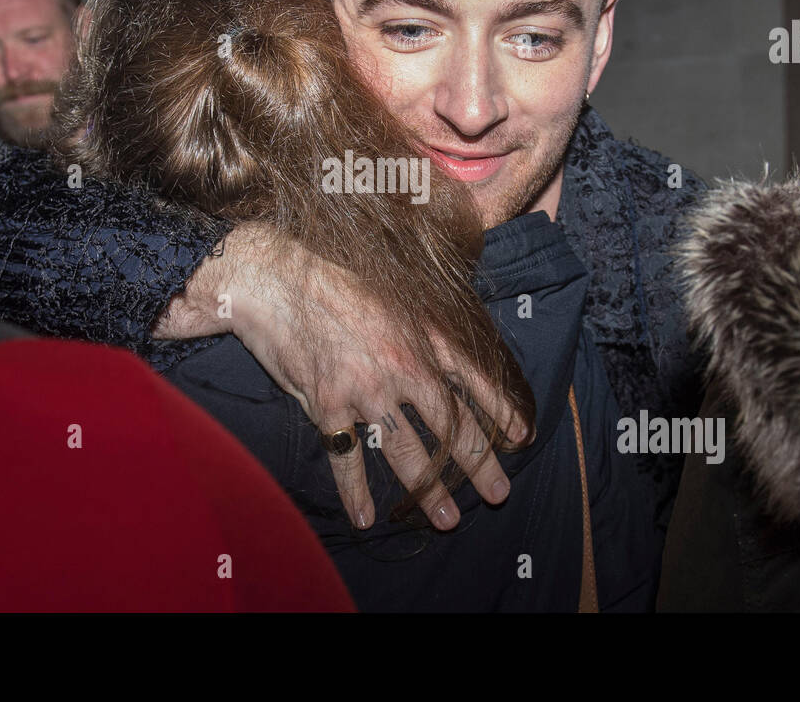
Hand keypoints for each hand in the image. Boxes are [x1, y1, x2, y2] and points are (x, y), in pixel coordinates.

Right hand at [153, 223, 525, 529]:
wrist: (277, 280)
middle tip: (498, 494)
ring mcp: (367, 389)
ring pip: (407, 452)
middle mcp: (404, 367)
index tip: (522, 437)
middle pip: (451, 427)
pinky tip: (365, 517)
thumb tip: (449, 360)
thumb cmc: (335, 282)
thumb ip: (423, 331)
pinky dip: (355, 492)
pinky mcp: (328, 405)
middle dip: (478, 465)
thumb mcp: (395, 297)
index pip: (475, 381)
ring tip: (447, 519)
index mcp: (424, 337)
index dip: (502, 411)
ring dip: (428, 491)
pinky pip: (347, 458)